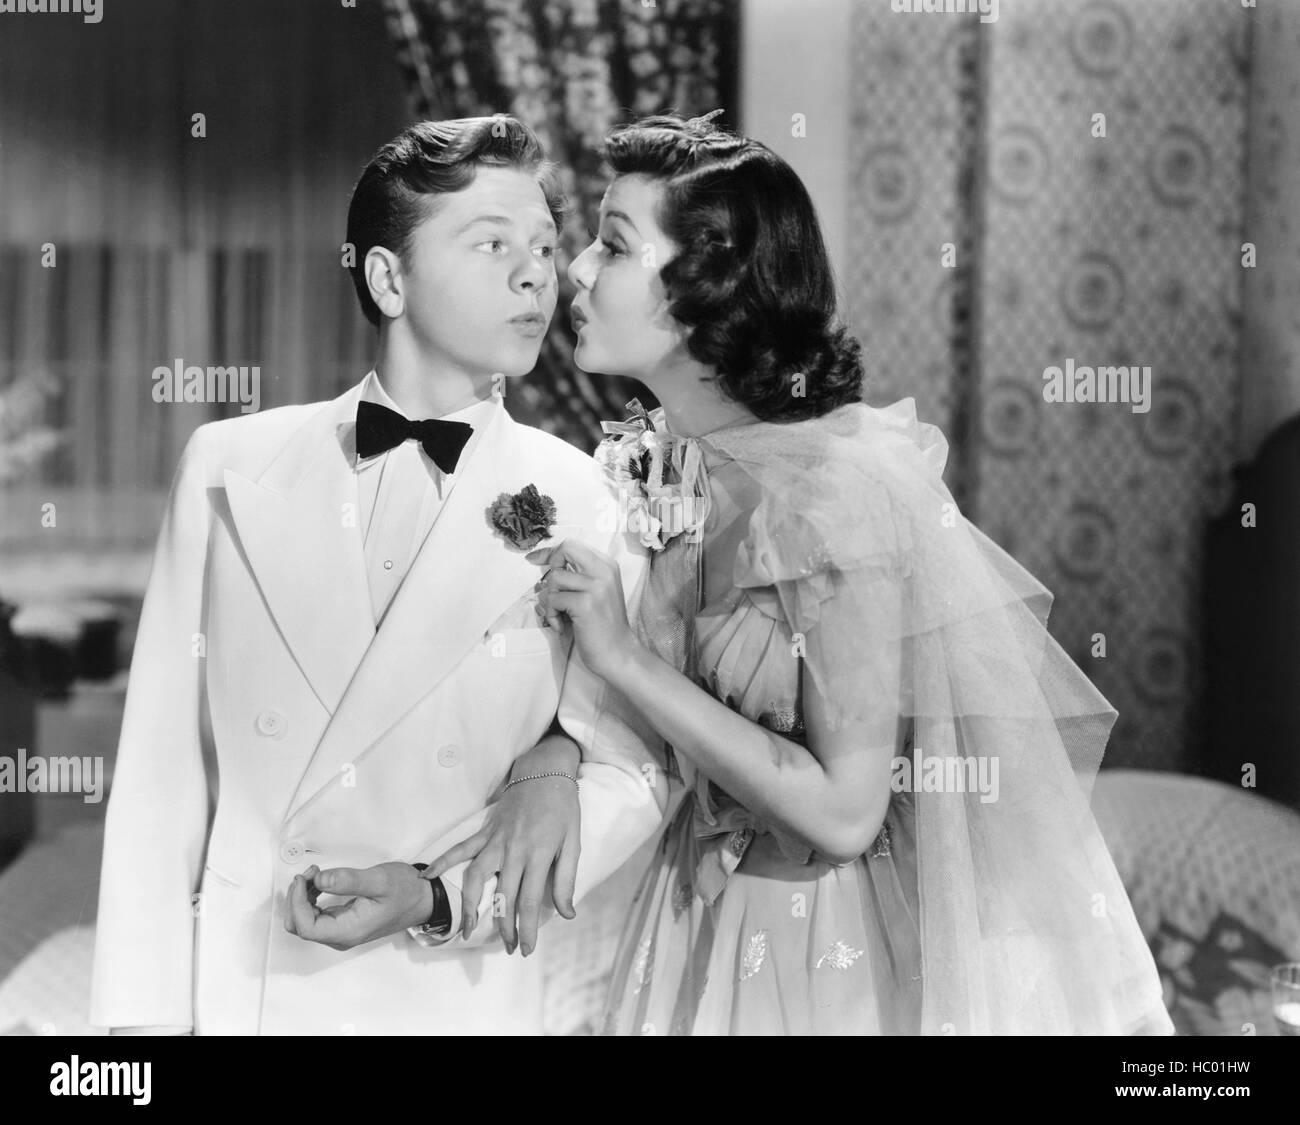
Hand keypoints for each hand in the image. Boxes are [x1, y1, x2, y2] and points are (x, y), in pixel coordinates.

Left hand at [283, 861, 430, 950]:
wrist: (422, 899)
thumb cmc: (406, 891)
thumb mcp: (379, 880)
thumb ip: (348, 880)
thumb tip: (320, 879)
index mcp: (348, 931)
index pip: (306, 927)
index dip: (297, 903)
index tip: (303, 879)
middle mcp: (341, 936)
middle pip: (300, 926)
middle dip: (297, 899)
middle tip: (309, 873)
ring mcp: (341, 932)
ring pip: (305, 921)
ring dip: (303, 897)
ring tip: (315, 874)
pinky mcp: (343, 923)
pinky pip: (316, 916)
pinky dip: (311, 898)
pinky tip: (320, 882)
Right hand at [424, 763, 579, 956]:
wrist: (545, 773)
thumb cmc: (563, 809)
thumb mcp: (573, 844)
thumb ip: (567, 880)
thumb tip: (567, 914)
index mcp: (538, 854)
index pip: (529, 901)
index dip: (526, 929)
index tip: (525, 948)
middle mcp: (514, 850)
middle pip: (503, 897)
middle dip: (504, 928)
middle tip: (507, 948)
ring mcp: (495, 840)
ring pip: (476, 878)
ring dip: (471, 906)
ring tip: (468, 929)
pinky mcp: (483, 831)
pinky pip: (459, 849)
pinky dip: (441, 861)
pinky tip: (426, 875)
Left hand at [527, 539, 637, 679]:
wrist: (618, 653)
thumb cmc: (602, 626)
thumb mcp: (595, 592)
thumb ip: (578, 575)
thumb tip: (544, 562)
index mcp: (607, 566)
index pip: (573, 545)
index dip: (551, 552)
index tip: (534, 559)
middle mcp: (604, 571)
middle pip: (566, 548)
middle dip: (551, 564)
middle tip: (552, 585)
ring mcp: (596, 587)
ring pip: (555, 578)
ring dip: (551, 600)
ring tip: (560, 615)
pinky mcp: (585, 604)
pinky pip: (553, 599)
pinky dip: (552, 615)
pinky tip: (562, 626)